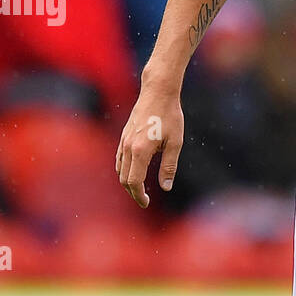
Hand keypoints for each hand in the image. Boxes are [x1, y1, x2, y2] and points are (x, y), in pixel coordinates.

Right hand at [115, 86, 183, 208]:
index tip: (147, 203)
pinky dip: (124, 170)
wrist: (158, 92)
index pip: (134, 182)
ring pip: (120, 169)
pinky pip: (119, 159)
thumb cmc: (170, 116)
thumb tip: (165, 187)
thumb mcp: (175, 142)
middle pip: (124, 179)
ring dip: (128, 182)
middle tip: (145, 200)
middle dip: (133, 192)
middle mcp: (128, 147)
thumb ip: (169, 166)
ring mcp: (123, 141)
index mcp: (140, 151)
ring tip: (140, 189)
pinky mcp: (124, 135)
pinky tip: (134, 172)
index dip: (139, 196)